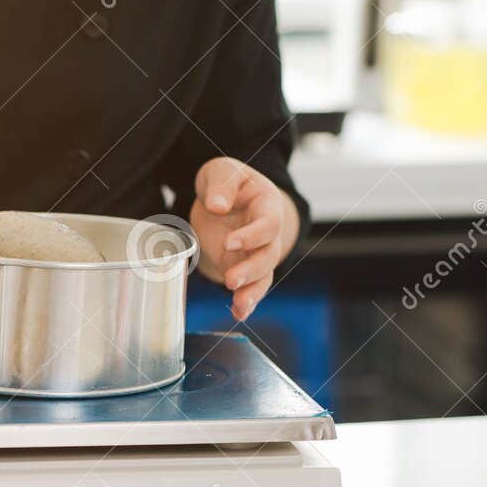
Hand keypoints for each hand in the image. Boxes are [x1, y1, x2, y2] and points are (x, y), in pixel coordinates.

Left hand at [190, 157, 300, 320]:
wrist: (223, 200)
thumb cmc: (226, 183)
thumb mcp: (220, 172)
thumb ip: (221, 185)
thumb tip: (218, 205)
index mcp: (266, 205)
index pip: (268, 223)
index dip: (252, 235)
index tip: (229, 243)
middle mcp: (268, 233)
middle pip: (268, 255)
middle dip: (251, 270)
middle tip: (230, 280)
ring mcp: (257, 254)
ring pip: (263, 277)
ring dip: (252, 293)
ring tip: (239, 306)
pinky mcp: (243, 269)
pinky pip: (250, 288)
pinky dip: (246, 303)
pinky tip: (238, 314)